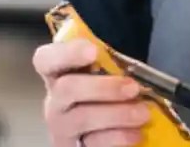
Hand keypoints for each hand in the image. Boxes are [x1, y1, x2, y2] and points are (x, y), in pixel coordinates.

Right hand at [33, 38, 149, 145]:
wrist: (101, 131)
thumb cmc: (103, 95)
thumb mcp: (101, 75)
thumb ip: (107, 64)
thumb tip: (128, 64)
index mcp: (56, 75)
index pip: (46, 59)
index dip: (67, 53)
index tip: (94, 51)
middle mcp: (54, 101)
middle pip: (67, 89)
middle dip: (102, 87)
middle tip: (133, 88)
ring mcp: (62, 128)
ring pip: (82, 118)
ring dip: (117, 114)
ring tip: (143, 113)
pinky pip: (94, 144)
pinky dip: (118, 137)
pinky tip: (137, 134)